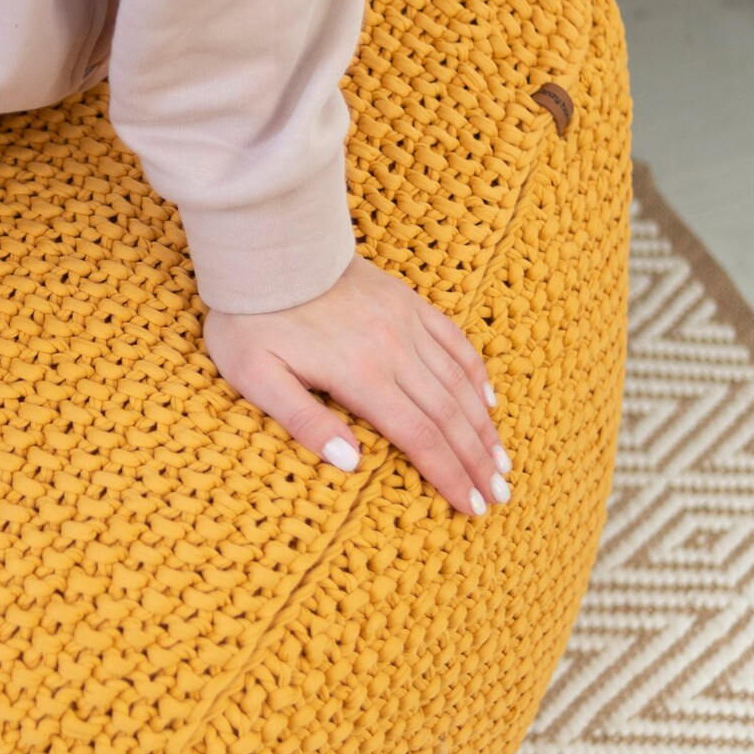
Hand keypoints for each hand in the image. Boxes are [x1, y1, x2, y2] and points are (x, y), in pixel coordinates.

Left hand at [202, 254, 511, 516]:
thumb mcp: (256, 376)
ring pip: (458, 383)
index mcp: (360, 375)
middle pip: (448, 416)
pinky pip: (453, 341)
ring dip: (483, 426)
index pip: (418, 437)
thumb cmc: (251, 318)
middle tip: (498, 496)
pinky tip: (488, 401)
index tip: (471, 506)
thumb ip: (303, 421)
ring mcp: (405, 323)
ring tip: (502, 462)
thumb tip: (351, 463)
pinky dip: (475, 374)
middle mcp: (394, 350)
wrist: (267, 246)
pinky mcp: (407, 302)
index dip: (448, 475)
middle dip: (476, 461)